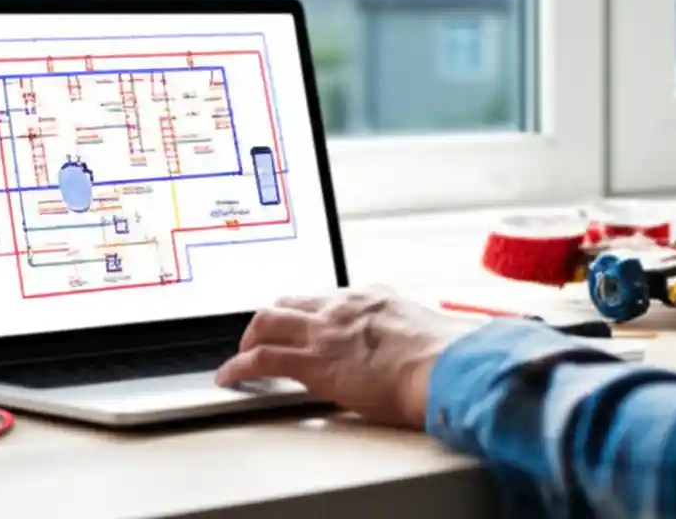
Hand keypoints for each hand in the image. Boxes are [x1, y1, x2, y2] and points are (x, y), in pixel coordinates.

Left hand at [214, 287, 477, 427]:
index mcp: (371, 298)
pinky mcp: (312, 362)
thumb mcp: (424, 332)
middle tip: (262, 333)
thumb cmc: (446, 357)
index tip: (305, 320)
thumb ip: (408, 336)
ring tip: (242, 354)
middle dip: (272, 317)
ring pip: (268, 322)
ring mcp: (324, 332)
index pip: (327, 298)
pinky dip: (239, 367)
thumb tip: (419, 351)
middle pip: (290, 301)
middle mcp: (342, 307)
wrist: (445, 366)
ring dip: (251, 337)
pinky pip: (262, 359)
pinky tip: (229, 377)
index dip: (309, 311)